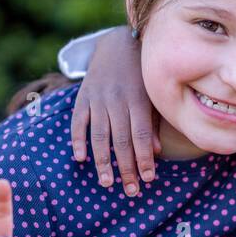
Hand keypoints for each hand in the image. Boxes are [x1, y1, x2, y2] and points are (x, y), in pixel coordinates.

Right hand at [70, 27, 160, 193]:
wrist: (118, 45)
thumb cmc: (141, 77)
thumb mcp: (152, 96)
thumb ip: (153, 123)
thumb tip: (158, 152)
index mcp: (138, 101)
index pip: (142, 136)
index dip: (145, 158)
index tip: (149, 179)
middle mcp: (117, 101)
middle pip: (121, 140)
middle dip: (126, 168)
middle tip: (131, 191)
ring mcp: (98, 99)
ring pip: (99, 135)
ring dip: (102, 161)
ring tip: (107, 183)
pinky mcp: (82, 97)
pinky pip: (78, 121)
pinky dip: (78, 140)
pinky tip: (80, 158)